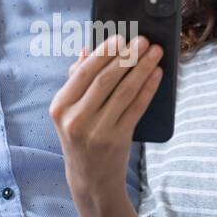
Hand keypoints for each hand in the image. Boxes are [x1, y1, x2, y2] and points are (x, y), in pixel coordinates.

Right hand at [49, 32, 162, 203]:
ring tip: (155, 53)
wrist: (90, 178)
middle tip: (143, 40)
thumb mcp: (69, 111)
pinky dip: (148, 88)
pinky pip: (137, 108)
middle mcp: (75, 119)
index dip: (104, 52)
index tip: (121, 37)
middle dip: (127, 56)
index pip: (84, 72)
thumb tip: (87, 49)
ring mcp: (97, 131)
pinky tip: (157, 74)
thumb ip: (76, 80)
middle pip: (106, 79)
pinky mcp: (117, 140)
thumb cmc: (80, 137)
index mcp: (60, 107)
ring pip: (124, 91)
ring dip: (142, 68)